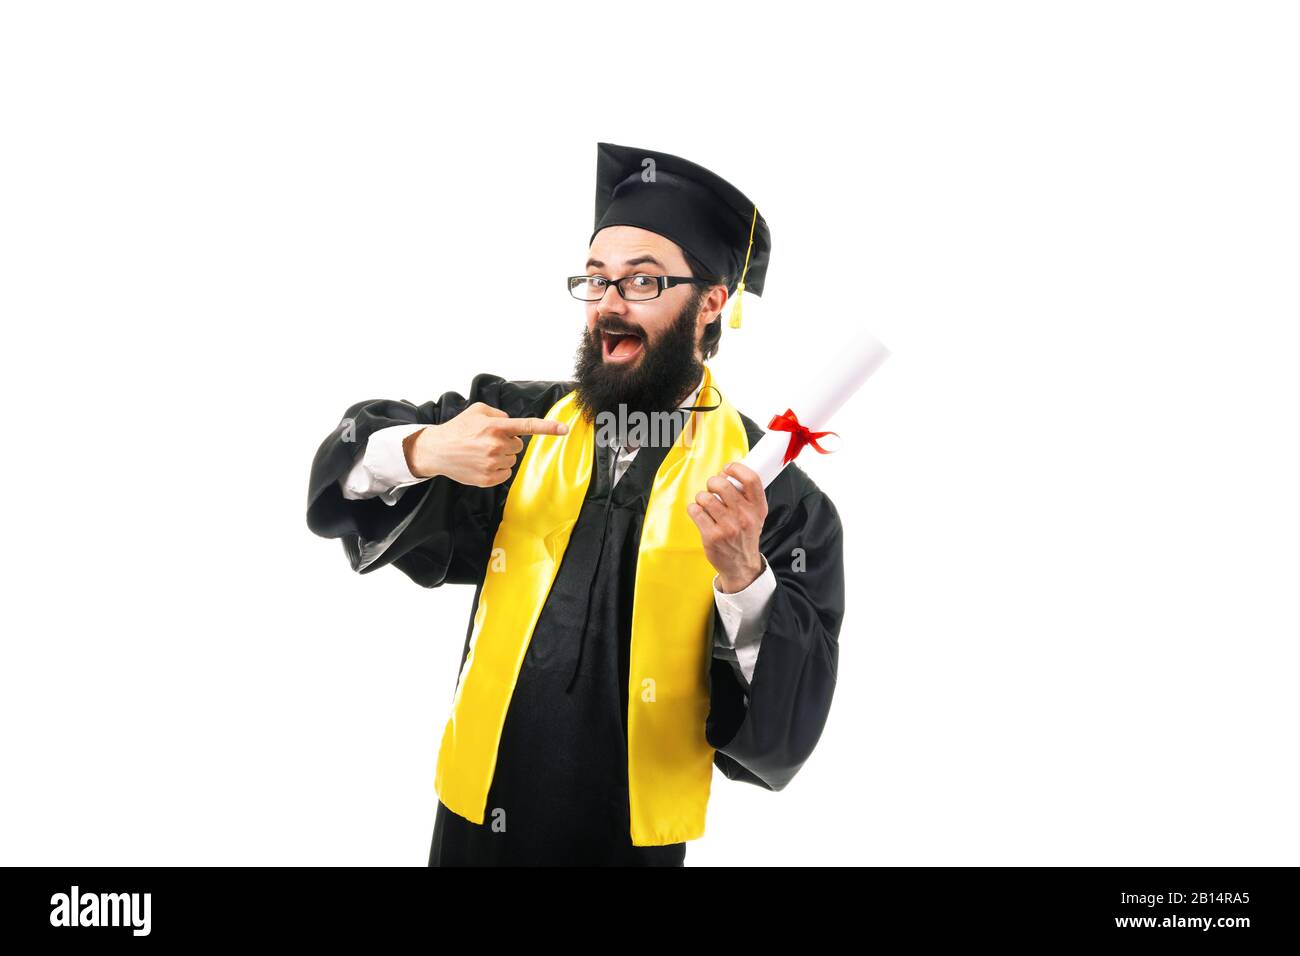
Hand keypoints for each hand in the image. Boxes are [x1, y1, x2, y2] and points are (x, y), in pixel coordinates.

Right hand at [403, 402, 567, 486]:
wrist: (436, 451)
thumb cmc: (458, 429)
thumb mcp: (477, 411)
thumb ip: (499, 414)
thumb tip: (512, 422)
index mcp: (495, 427)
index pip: (526, 426)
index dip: (547, 428)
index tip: (564, 429)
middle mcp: (495, 445)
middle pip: (518, 445)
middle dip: (508, 443)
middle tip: (488, 441)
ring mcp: (491, 464)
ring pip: (512, 460)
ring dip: (502, 456)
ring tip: (481, 452)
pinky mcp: (487, 479)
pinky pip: (505, 473)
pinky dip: (497, 469)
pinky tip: (481, 464)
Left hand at [686, 462, 767, 591]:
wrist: (741, 565)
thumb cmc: (745, 536)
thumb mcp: (755, 515)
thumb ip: (746, 496)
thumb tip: (726, 474)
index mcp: (758, 508)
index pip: (751, 479)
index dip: (736, 469)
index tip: (727, 469)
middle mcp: (745, 516)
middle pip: (723, 484)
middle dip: (712, 482)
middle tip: (712, 488)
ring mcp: (728, 527)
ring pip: (706, 497)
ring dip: (702, 497)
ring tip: (705, 504)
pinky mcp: (712, 536)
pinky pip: (695, 511)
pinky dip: (694, 509)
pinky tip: (700, 514)